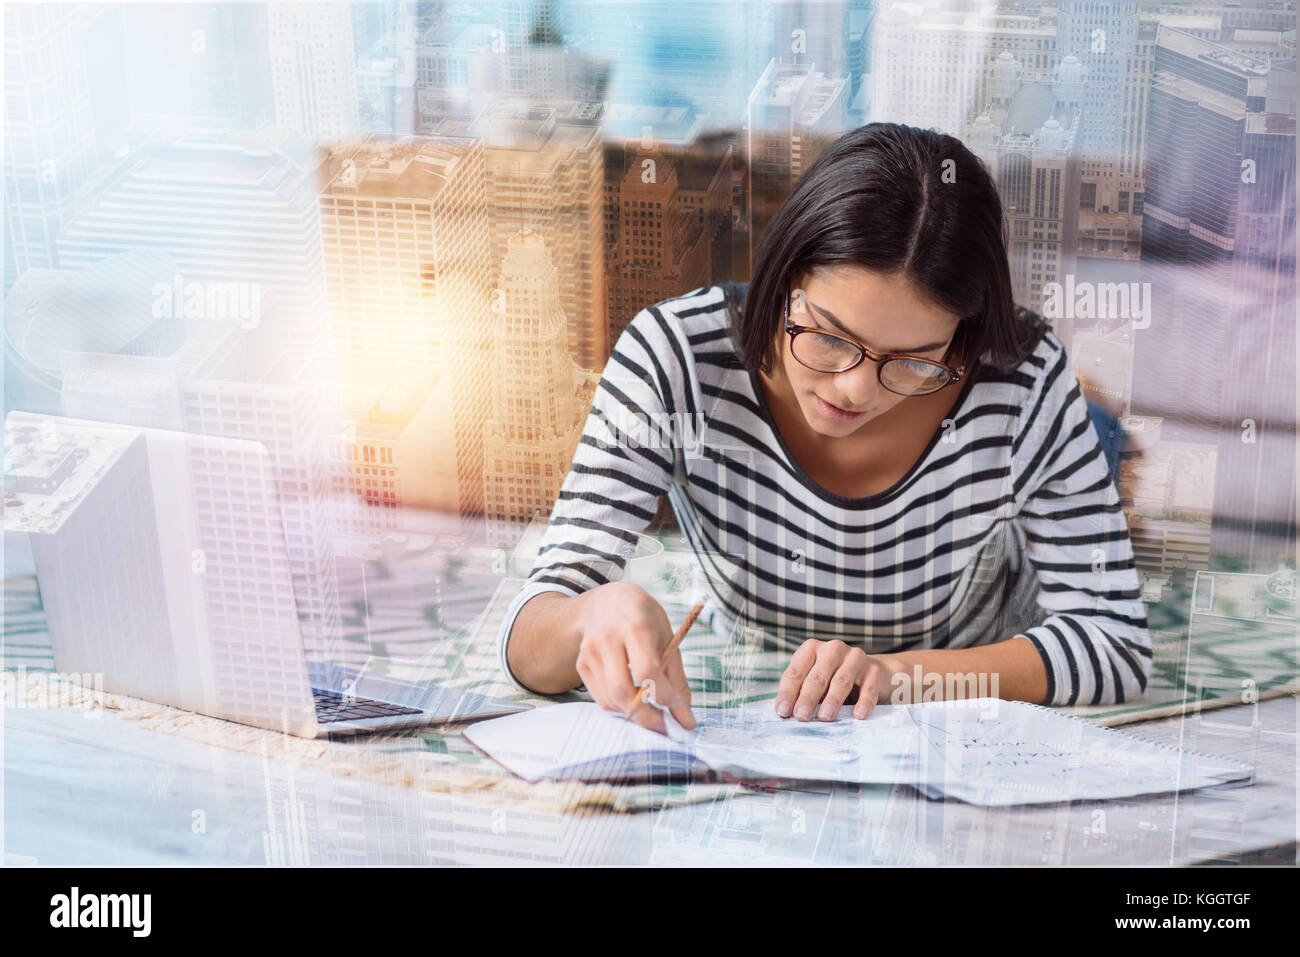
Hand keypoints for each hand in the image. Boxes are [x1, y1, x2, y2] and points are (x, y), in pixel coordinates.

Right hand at [574, 581, 696, 734]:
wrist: (607, 601)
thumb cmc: (643, 619)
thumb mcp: (667, 638)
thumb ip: (677, 680)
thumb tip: (686, 719)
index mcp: (635, 627)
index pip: (647, 670)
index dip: (663, 694)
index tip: (675, 703)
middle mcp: (608, 639)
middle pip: (622, 690)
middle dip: (645, 716)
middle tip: (663, 725)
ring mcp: (590, 652)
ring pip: (609, 699)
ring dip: (632, 713)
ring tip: (650, 710)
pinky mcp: (581, 664)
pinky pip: (600, 697)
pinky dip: (619, 705)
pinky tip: (631, 697)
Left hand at [776, 639, 889, 720]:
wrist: (870, 673)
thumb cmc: (833, 679)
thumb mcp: (813, 682)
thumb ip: (800, 693)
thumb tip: (786, 713)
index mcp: (811, 649)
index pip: (796, 672)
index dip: (788, 692)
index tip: (783, 711)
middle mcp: (832, 649)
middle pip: (817, 677)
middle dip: (807, 698)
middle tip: (801, 716)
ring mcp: (854, 657)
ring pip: (841, 681)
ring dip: (832, 700)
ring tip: (824, 717)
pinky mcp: (873, 670)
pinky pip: (868, 687)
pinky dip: (864, 702)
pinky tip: (858, 715)